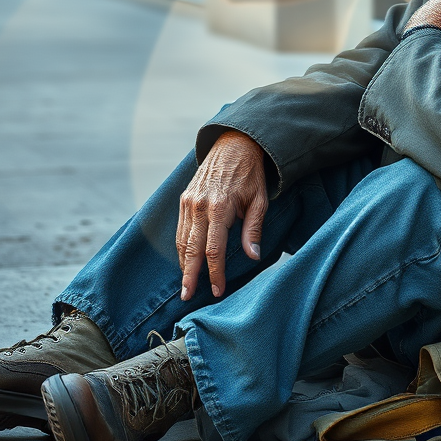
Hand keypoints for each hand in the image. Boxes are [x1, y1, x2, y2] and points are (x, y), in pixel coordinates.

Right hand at [176, 130, 267, 301]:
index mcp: (220, 207)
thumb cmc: (250, 174)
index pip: (214, 249)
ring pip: (183, 240)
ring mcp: (189, 201)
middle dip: (190, 275)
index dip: (215, 273)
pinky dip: (181, 246)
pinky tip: (185, 260)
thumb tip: (253, 256)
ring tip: (185, 284)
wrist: (233, 144)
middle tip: (188, 297)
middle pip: (192, 249)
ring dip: (184, 264)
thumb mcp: (259, 200)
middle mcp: (200, 205)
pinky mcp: (184, 198)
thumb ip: (253, 228)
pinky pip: (180, 228)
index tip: (218, 290)